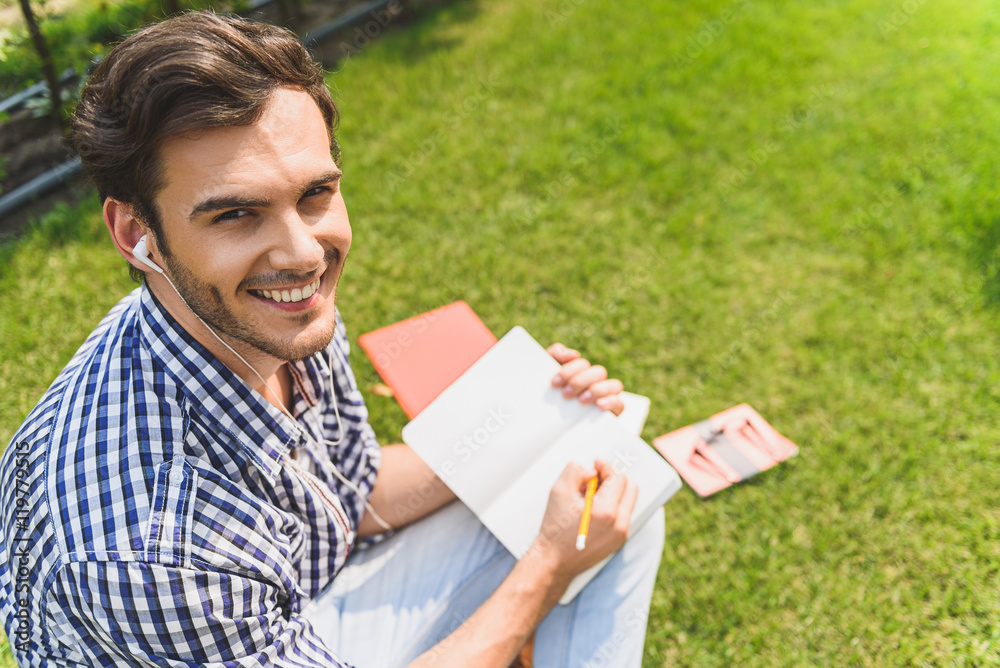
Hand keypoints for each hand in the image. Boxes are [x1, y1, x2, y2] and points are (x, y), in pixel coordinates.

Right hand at [525, 460, 637, 584]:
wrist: (554, 561)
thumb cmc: (554, 528)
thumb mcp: (558, 490)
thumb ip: (575, 470)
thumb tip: (592, 472)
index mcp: (606, 512)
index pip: (618, 478)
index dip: (606, 467)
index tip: (595, 464)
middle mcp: (619, 524)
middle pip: (630, 487)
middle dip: (613, 478)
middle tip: (595, 478)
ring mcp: (621, 534)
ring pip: (627, 501)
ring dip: (613, 491)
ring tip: (590, 495)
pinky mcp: (619, 541)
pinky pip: (622, 515)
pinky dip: (611, 506)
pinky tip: (592, 509)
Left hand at [547, 343, 624, 414]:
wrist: (543, 428)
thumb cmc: (545, 399)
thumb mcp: (543, 376)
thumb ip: (555, 354)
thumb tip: (574, 354)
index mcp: (580, 373)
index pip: (582, 364)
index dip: (569, 370)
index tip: (554, 383)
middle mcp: (595, 383)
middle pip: (599, 372)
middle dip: (581, 381)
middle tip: (566, 394)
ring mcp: (605, 398)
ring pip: (615, 385)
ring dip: (597, 390)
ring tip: (581, 400)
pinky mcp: (611, 414)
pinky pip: (620, 404)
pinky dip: (612, 402)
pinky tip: (599, 405)